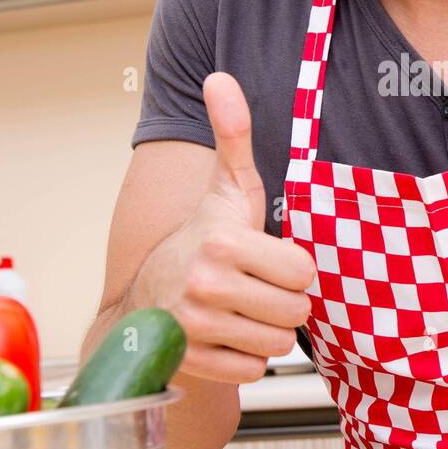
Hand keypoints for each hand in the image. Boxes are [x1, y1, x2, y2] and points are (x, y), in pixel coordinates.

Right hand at [137, 71, 316, 382]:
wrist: (144, 301)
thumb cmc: (199, 241)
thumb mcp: (224, 189)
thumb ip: (233, 135)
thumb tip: (220, 78)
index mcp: (223, 242)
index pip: (303, 272)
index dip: (293, 268)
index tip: (267, 261)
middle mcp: (205, 286)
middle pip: (295, 311)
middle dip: (282, 302)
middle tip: (256, 288)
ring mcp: (197, 329)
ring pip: (278, 343)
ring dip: (267, 331)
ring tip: (242, 310)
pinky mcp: (193, 364)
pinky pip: (254, 370)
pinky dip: (245, 357)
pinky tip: (226, 336)